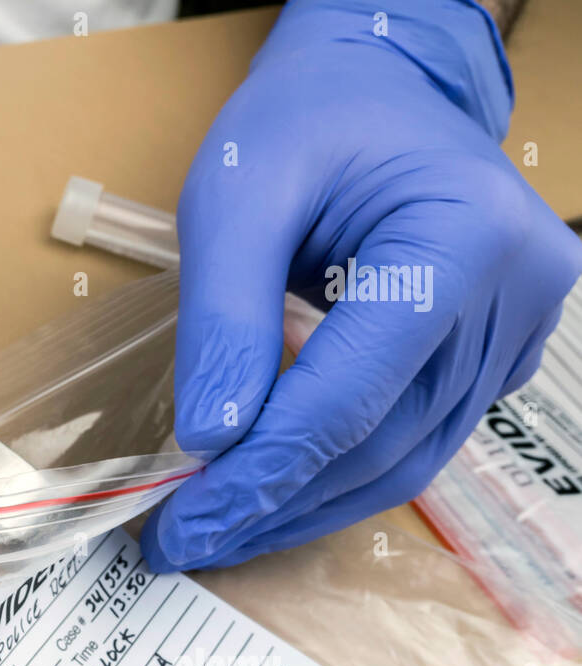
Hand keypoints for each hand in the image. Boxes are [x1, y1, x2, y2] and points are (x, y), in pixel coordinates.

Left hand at [143, 0, 581, 569]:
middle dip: (277, 504)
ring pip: (411, 458)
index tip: (184, 525)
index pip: (351, 397)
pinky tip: (279, 493)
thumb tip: (211, 441)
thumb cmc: (305, 118)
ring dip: (310, 505)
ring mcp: (520, 325)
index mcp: (460, 241)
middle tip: (189, 544)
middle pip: (387, 443)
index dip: (261, 473)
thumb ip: (226, 316)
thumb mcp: (236, 195)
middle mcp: (517, 292)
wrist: (377, 82)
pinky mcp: (496, 347)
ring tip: (223, 535)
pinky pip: (421, 434)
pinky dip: (345, 473)